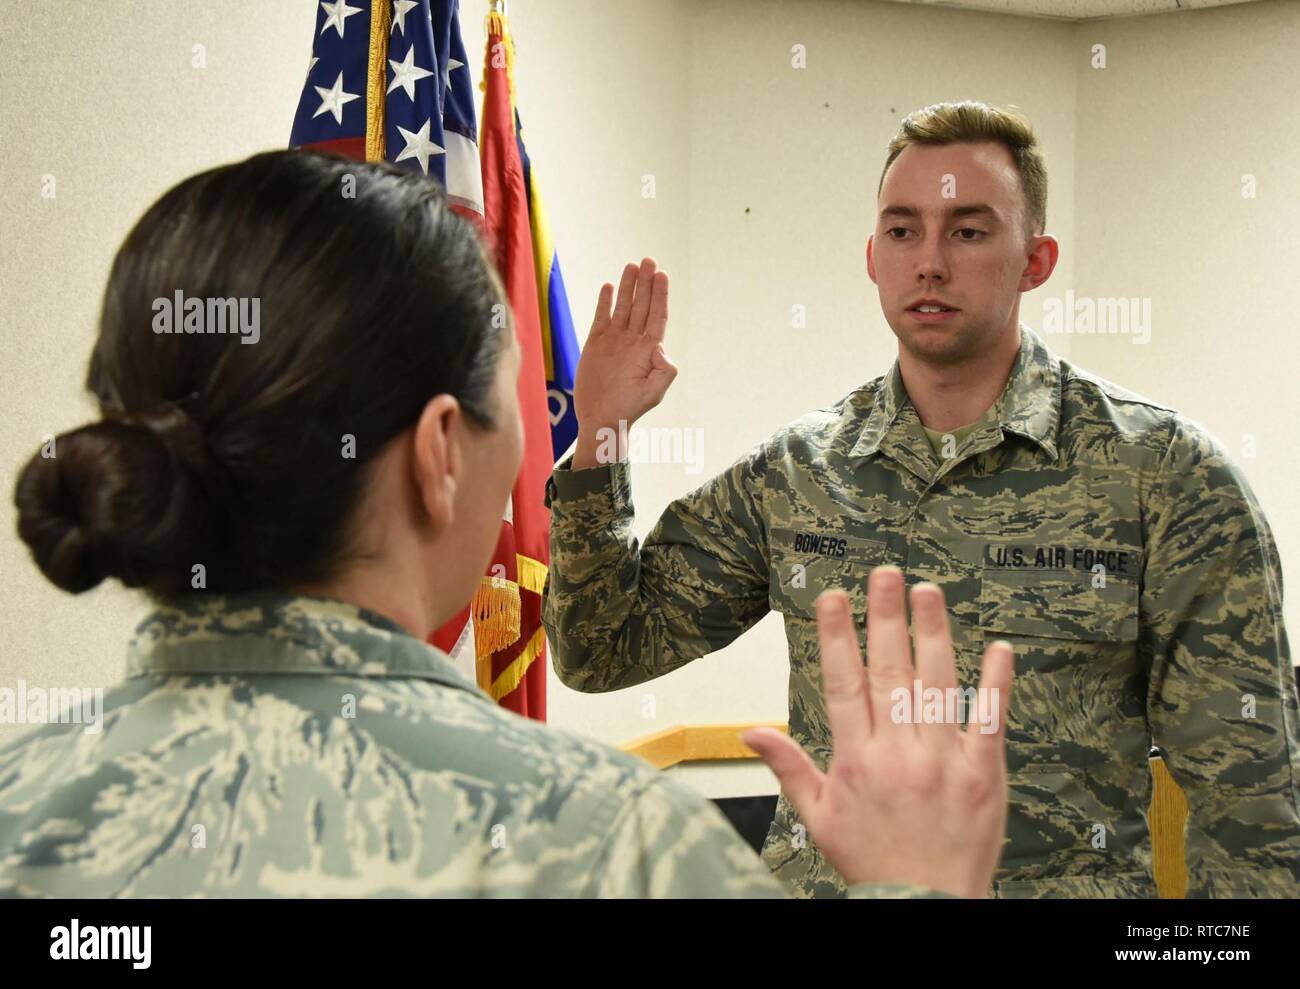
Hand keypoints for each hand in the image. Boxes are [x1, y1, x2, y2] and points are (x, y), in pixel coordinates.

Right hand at [572, 257, 676, 468]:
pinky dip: (604, 302)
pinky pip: (601, 318)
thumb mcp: (654, 393)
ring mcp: (615, 341)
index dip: (660, 295)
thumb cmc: (629, 409)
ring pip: (623, 307)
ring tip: (631, 266)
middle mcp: (633, 341)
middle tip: (648, 261)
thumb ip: (664, 370)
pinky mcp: (595, 344)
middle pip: (642, 305)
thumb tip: (660, 345)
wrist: (601, 419)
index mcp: (649, 350)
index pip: (657, 316)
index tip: (662, 274)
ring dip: (627, 287)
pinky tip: (608, 286)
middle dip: (646, 283)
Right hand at [743, 566, 1013, 897]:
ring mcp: (944, 761)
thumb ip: (789, 767)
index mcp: (856, 760)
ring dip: (934, 633)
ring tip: (928, 591)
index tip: (833, 597)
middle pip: (891, 672)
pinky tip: (999, 648)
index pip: (843, 683)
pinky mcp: (984, 774)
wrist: (923, 907)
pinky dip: (995, 683)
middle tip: (885, 575)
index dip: (837, 636)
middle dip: (885, 618)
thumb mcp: (818, 818)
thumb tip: (750, 733)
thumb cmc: (872, 862)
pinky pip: (991, 720)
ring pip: (938, 685)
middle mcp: (899, 753)